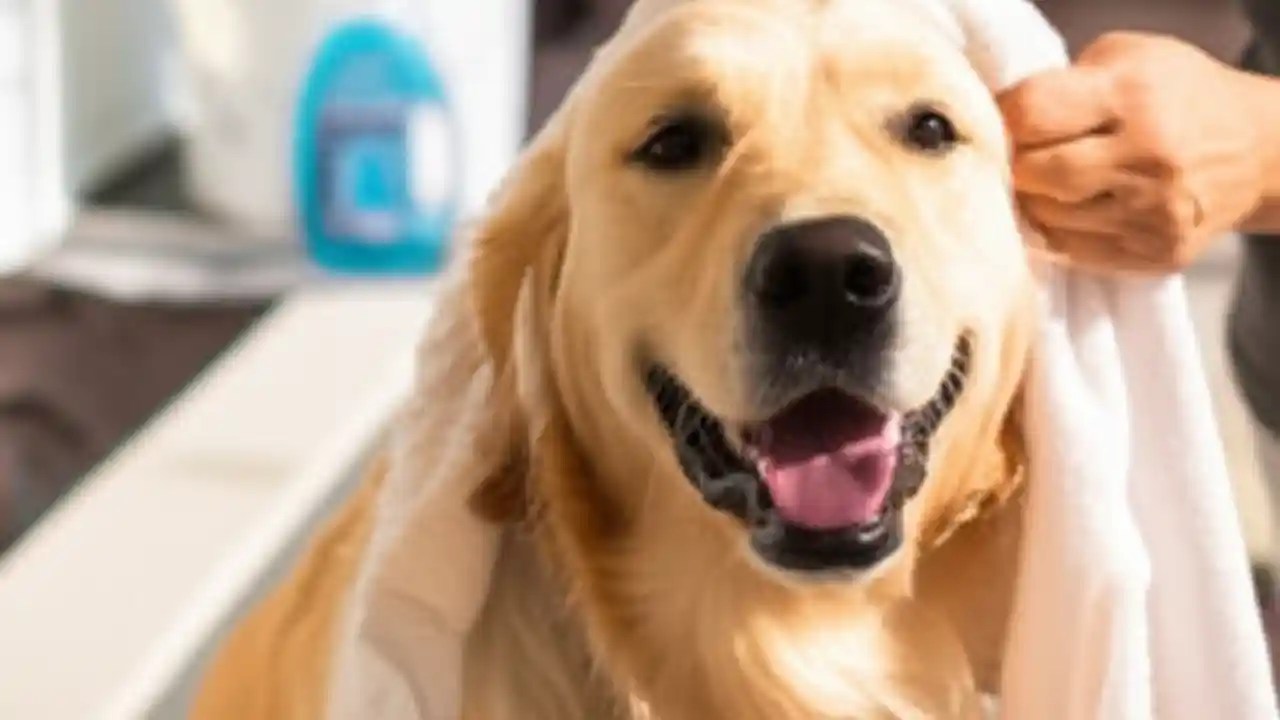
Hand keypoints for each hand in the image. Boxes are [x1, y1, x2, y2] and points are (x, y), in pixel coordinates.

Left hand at [999, 32, 1275, 273]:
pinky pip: (1072, 251)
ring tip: (1048, 182)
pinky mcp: (1154, 253)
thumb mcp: (1127, 59)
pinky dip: (1059, 231)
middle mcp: (1147, 157)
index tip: (1002, 122)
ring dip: (1034, 202)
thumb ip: (1062, 84)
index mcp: (1134, 96)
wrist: (1256, 151)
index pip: (1031, 116)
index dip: (1003, 120)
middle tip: (1017, 159)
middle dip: (1014, 166)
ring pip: (1047, 218)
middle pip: (1034, 174)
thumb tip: (1000, 121)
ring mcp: (1152, 212)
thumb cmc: (1178, 96)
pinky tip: (1072, 209)